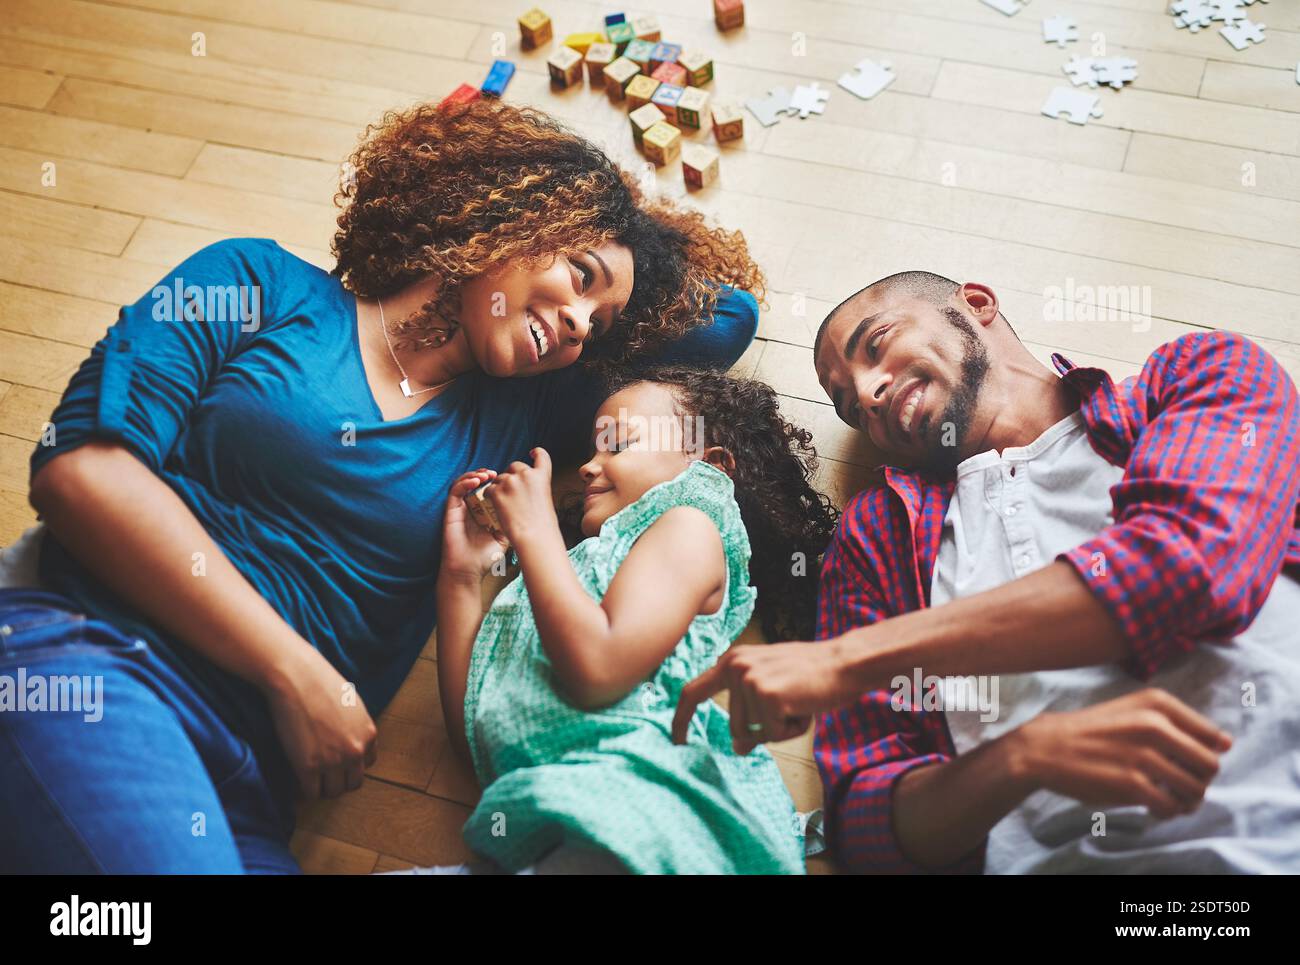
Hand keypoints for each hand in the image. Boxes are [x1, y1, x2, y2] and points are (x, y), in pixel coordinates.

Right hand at [264, 646, 378, 799]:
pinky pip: (311, 793)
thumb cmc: (320, 683)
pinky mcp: (309, 766)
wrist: (297, 677)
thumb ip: (355, 726)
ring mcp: (333, 761)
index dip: (350, 764)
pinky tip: (296, 781)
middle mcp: (355, 750)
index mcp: (369, 734)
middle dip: (339, 780)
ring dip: (322, 788)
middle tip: (322, 775)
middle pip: (352, 783)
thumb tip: (349, 740)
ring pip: (333, 792)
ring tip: (309, 779)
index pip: (366, 763)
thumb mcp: (352, 704)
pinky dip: (303, 792)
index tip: (336, 762)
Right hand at [441, 468, 509, 580]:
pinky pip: (455, 492)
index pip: (487, 489)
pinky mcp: (451, 511)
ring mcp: (460, 508)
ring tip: (486, 475)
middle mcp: (471, 507)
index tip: (507, 478)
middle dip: (485, 474)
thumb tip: (525, 511)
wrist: (468, 571)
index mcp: (483, 511)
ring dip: (474, 475)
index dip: (495, 481)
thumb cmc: (484, 557)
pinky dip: (464, 483)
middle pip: (475, 482)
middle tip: (496, 473)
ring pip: (463, 483)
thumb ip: (510, 524)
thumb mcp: (504, 538)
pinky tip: (475, 482)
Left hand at [486, 447, 559, 548]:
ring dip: (500, 487)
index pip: (541, 456)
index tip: (532, 452)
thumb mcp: (546, 499)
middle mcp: (526, 474)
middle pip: (515, 466)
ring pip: (500, 478)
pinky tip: (493, 504)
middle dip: (511, 475)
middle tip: (511, 490)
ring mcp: (510, 482)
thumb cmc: (543, 526)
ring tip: (503, 502)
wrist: (535, 537)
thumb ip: (537, 488)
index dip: (536, 452)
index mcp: (542, 476)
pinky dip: (490, 495)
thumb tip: (528, 490)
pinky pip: (489, 489)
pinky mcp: (497, 492)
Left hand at [672, 639, 855, 753]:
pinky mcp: (766, 695)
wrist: (844, 663)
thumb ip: (747, 710)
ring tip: (798, 703)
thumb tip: (737, 746)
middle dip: (764, 730)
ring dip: (780, 729)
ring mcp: (749, 680)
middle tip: (791, 708)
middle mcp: (734, 666)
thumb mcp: (770, 686)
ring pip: (754, 732)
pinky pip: (773, 734)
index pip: (693, 691)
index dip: (681, 719)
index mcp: (732, 661)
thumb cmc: (811, 675)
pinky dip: (792, 730)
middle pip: (735, 726)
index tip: (675, 740)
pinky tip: (804, 708)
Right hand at [1014, 688, 1231, 818]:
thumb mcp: (1132, 709)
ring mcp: (1143, 755)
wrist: (1045, 747)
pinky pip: (1172, 807)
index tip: (1187, 763)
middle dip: (1199, 781)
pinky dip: (1167, 813)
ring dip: (1186, 801)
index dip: (1205, 755)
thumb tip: (1226, 743)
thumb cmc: (1092, 731)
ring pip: (1195, 790)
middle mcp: (1154, 725)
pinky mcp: (1131, 784)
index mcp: (1157, 703)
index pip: (1213, 737)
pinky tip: (1152, 807)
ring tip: (1167, 799)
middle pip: (1210, 765)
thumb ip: (1177, 723)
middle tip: (1178, 785)